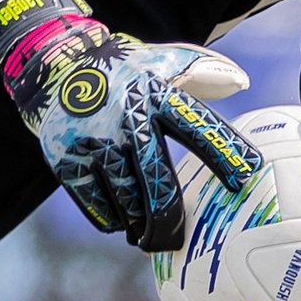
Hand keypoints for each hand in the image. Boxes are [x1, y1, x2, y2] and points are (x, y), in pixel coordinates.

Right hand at [0, 0, 261, 250]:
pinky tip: (122, 221)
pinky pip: (98, 206)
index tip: (246, 179)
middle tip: (181, 239)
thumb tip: (242, 83)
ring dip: (142, 224)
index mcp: (155, 93)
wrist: (54, 69)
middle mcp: (125, 119)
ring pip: (127, 201)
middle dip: (172, 216)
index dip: (224, 154)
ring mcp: (93, 142)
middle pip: (157, 182)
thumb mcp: (161, 61)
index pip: (198, 127)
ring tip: (152, 236)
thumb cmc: (124, 72)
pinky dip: (113, 219)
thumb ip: (203, 69)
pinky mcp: (67, 161)